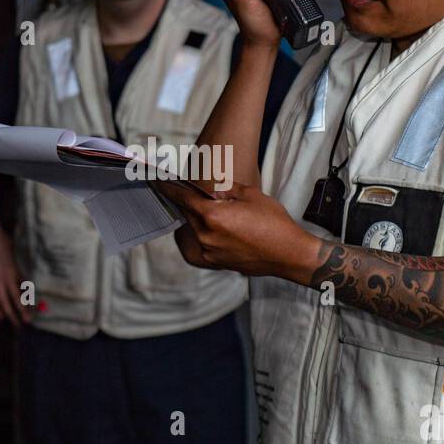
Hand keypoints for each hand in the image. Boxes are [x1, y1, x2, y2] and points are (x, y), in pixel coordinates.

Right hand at [0, 225, 29, 326]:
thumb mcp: (16, 250)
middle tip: (28, 322)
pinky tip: (0, 316)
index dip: (32, 300)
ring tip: (16, 323)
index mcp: (16, 268)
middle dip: (23, 311)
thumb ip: (21, 262)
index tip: (38, 310)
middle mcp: (6, 275)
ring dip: (10, 314)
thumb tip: (29, 270)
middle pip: (16, 298)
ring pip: (3, 301)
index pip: (27, 289)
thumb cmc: (1, 239)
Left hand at [153, 179, 320, 282]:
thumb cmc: (273, 222)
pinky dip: (197, 236)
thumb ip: (224, 189)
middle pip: (186, 214)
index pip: (182, 198)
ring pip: (191, 230)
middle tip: (180, 192)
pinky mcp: (214, 262)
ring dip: (192, 219)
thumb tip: (207, 189)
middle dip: (183, 202)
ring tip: (200, 211)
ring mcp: (209, 251)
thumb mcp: (250, 194)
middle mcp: (206, 235)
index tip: (156, 181)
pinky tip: (205, 229)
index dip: (167, 188)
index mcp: (212, 215)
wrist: (288, 254)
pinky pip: (197, 246)